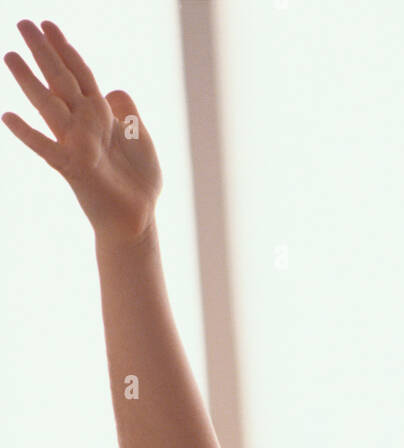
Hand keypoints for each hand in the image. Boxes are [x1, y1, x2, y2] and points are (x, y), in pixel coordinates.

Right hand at [2, 19, 161, 245]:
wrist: (139, 216)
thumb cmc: (138, 179)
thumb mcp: (139, 136)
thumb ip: (127, 110)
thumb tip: (114, 91)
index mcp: (101, 114)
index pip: (79, 73)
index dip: (65, 48)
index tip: (47, 24)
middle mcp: (85, 124)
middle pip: (60, 80)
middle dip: (43, 51)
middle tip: (22, 22)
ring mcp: (77, 144)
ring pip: (49, 106)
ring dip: (29, 81)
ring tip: (9, 56)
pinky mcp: (74, 168)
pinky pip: (47, 148)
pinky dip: (28, 134)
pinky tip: (8, 117)